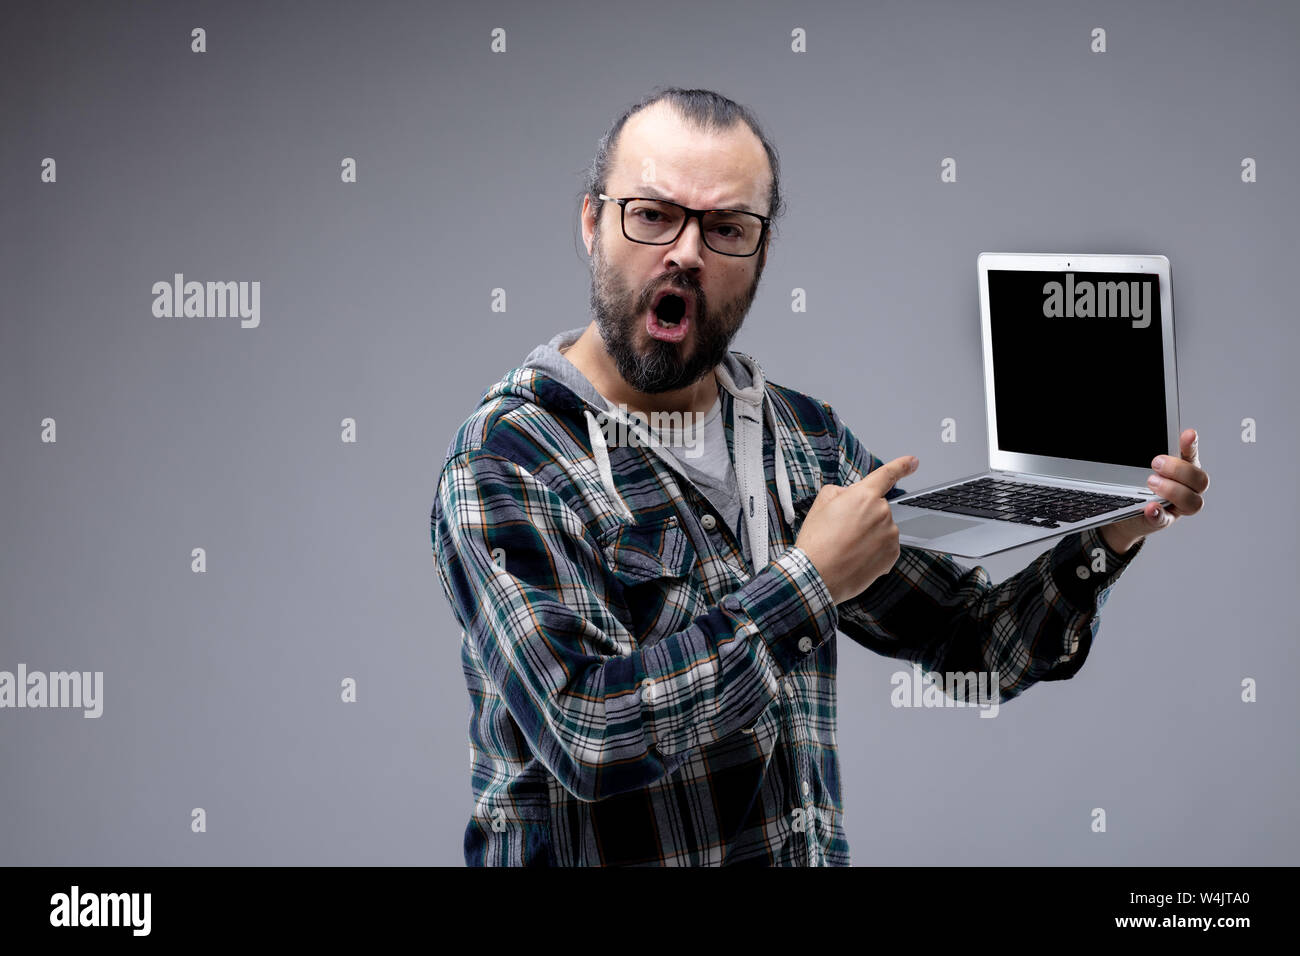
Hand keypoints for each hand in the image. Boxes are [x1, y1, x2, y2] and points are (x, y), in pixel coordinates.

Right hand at [795, 455, 919, 603]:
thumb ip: (841, 492)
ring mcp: (890, 534)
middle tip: (842, 531)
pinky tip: (856, 557)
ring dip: (869, 535)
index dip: (902, 466)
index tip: (913, 462)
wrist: (818, 575)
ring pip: (882, 528)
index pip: (887, 475)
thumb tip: (849, 495)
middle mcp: (882, 512)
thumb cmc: (817, 541)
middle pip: (877, 508)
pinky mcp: (892, 554)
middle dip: (864, 516)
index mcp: (864, 495)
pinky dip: (874, 551)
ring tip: (847, 547)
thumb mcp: (821, 503)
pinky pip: (886, 547)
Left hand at [1100, 428, 1208, 554]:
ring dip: (1173, 490)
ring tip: (1151, 483)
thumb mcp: (1142, 468)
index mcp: (1183, 470)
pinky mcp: (1163, 520)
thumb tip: (1139, 436)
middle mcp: (1188, 488)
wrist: (1125, 512)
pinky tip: (1150, 507)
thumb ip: (1149, 458)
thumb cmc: (1139, 486)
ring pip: (1193, 502)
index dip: (1192, 446)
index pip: (1193, 456)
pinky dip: (1157, 513)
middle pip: (1200, 480)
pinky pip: (1165, 519)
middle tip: (1156, 463)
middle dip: (1179, 470)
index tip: (1189, 434)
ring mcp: (1178, 507)